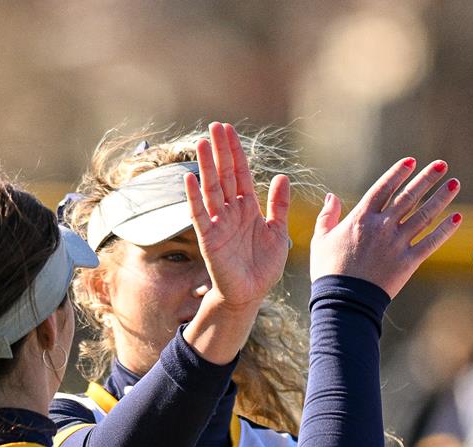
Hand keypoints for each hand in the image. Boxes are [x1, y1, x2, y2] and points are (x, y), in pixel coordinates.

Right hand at [184, 122, 291, 313]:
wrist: (251, 294)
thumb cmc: (263, 266)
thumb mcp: (278, 232)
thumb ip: (279, 206)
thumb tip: (282, 177)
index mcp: (248, 208)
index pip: (241, 174)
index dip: (236, 153)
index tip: (229, 131)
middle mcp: (231, 211)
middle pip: (225, 175)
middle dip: (220, 151)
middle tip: (215, 126)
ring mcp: (218, 223)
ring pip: (211, 189)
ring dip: (206, 166)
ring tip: (202, 143)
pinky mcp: (208, 239)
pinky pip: (199, 215)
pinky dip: (194, 198)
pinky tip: (190, 178)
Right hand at [309, 157, 463, 297]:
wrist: (343, 301)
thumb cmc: (329, 271)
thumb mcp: (322, 240)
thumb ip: (327, 216)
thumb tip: (331, 196)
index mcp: (361, 217)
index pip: (384, 187)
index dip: (399, 173)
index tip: (412, 161)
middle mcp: (382, 226)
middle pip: (408, 196)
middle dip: (427, 178)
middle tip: (442, 165)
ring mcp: (397, 243)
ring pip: (424, 215)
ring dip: (441, 198)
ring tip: (455, 184)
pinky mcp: (408, 262)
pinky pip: (430, 243)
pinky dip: (444, 230)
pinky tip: (457, 218)